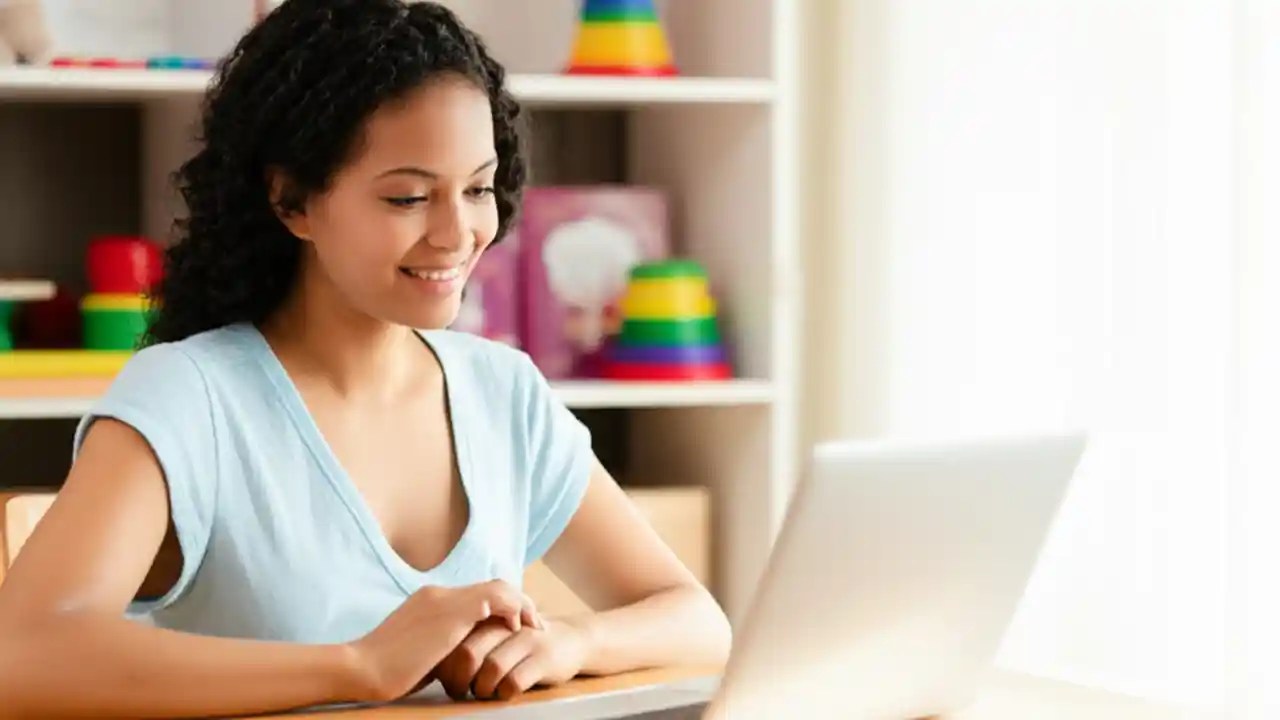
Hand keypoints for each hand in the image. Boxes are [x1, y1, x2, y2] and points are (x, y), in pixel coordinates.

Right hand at [344, 580, 539, 702]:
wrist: (363, 668)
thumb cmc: (387, 671)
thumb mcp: (420, 653)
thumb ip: (441, 646)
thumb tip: (461, 658)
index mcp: (430, 601)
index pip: (475, 595)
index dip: (499, 609)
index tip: (513, 628)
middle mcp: (439, 593)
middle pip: (491, 587)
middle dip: (517, 604)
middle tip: (533, 625)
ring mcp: (445, 599)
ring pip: (498, 587)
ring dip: (521, 605)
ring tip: (534, 627)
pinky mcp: (452, 612)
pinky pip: (496, 598)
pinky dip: (514, 609)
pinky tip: (518, 628)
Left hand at [455, 618, 592, 700]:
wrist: (571, 638)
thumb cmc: (522, 642)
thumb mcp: (496, 630)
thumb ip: (468, 636)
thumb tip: (432, 662)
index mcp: (489, 615)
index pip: (453, 636)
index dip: (443, 662)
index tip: (442, 677)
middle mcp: (506, 623)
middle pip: (468, 651)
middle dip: (457, 679)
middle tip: (458, 690)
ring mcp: (527, 639)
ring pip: (491, 667)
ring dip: (481, 688)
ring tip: (482, 692)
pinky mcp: (545, 657)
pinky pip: (515, 681)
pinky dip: (503, 693)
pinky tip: (504, 692)